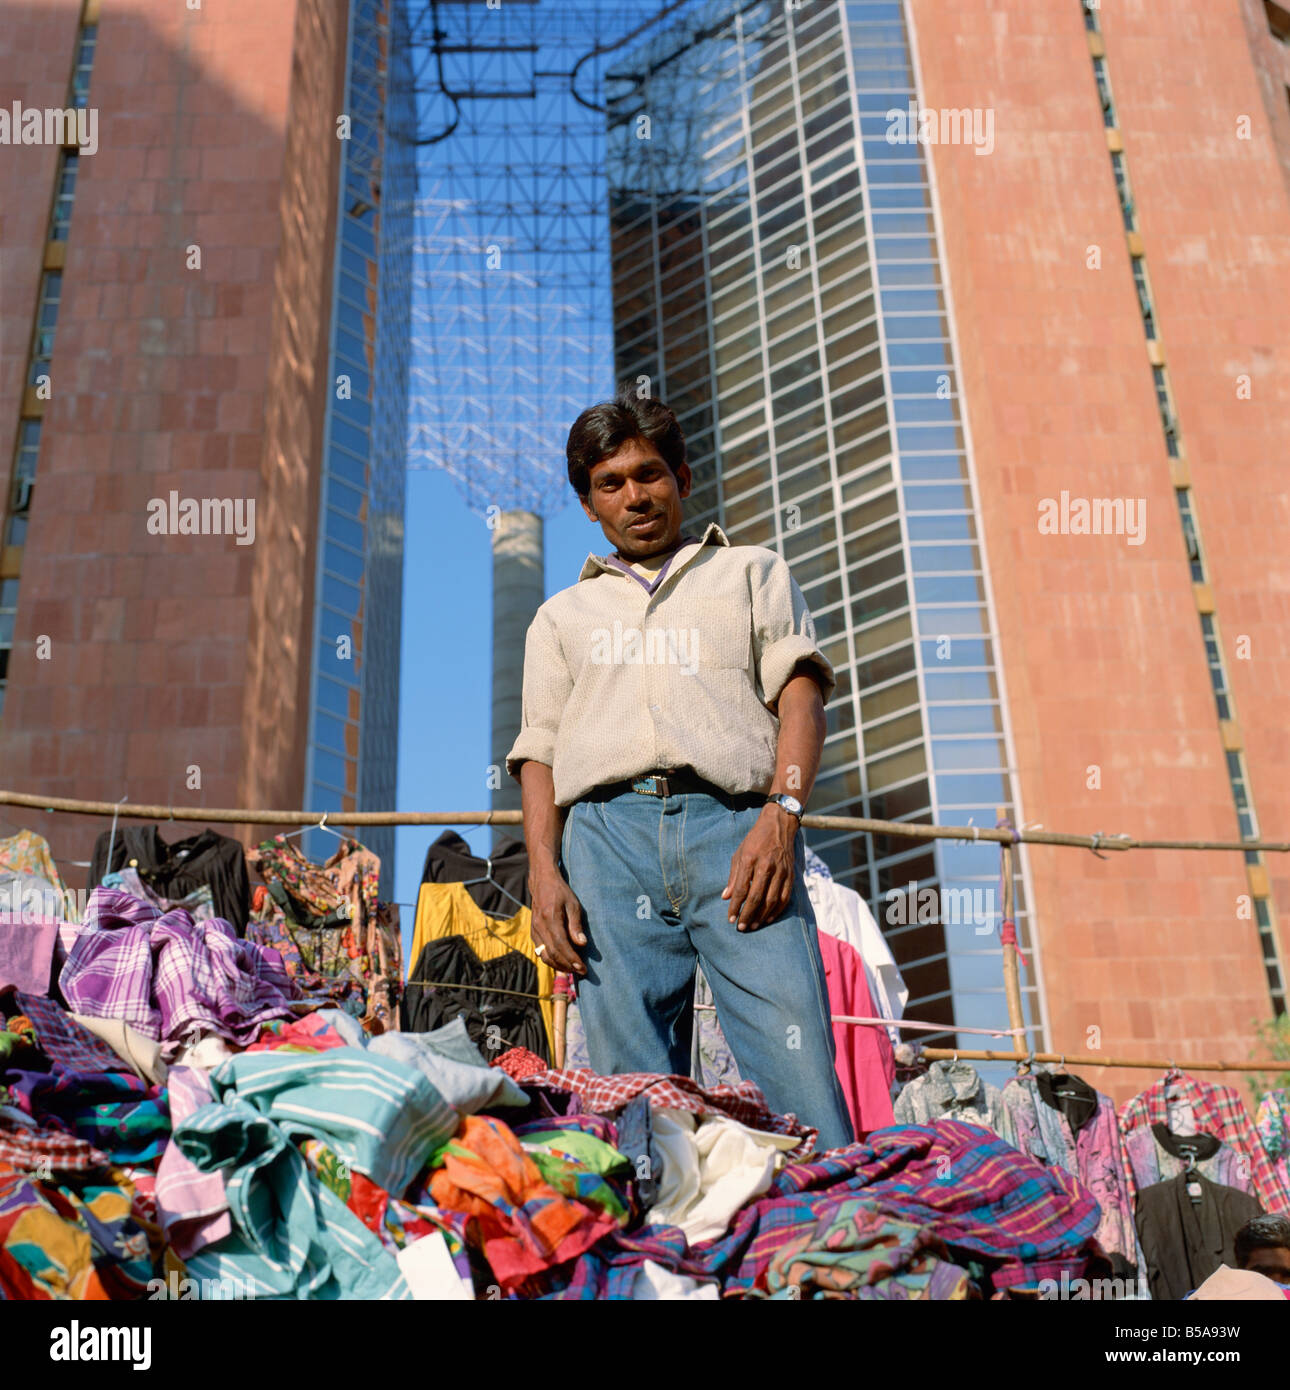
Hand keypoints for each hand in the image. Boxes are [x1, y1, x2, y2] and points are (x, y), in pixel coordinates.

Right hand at [529, 862, 587, 974]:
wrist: (542, 882)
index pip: (561, 944)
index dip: (572, 958)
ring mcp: (534, 930)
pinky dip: (550, 960)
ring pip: (544, 955)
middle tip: (580, 971)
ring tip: (572, 970)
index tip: (582, 968)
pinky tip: (561, 963)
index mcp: (550, 918)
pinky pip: (540, 951)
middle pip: (552, 953)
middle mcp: (539, 926)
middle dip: (567, 965)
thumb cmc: (560, 892)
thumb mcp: (573, 904)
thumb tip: (582, 944)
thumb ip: (576, 924)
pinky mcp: (533, 933)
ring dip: (558, 966)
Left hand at [722, 805, 797, 930]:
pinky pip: (785, 897)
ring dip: (762, 916)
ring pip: (772, 900)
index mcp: (750, 859)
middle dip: (747, 915)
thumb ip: (733, 877)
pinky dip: (777, 910)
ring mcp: (781, 871)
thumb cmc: (755, 839)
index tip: (730, 918)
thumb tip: (726, 897)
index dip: (735, 906)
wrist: (779, 824)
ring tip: (753, 926)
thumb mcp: (739, 853)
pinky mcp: (791, 874)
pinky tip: (768, 918)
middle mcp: (767, 866)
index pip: (742, 889)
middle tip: (741, 927)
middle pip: (756, 898)